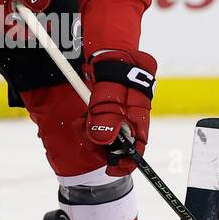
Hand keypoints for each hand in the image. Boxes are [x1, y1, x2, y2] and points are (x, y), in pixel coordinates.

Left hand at [83, 50, 155, 175]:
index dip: (125, 162)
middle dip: (100, 145)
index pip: (137, 148)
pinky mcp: (109, 111)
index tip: (111, 170)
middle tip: (84, 135)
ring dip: (91, 134)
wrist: (109, 50)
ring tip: (80, 123)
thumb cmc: (114, 69)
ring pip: (107, 136)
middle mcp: (132, 118)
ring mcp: (120, 115)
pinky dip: (89, 125)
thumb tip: (104, 140)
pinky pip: (99, 126)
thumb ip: (106, 116)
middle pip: (119, 145)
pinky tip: (81, 119)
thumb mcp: (107, 94)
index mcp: (139, 116)